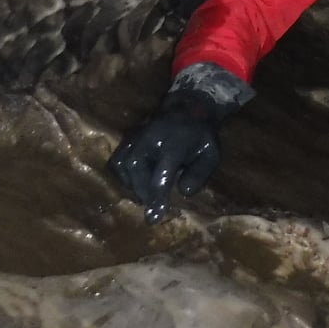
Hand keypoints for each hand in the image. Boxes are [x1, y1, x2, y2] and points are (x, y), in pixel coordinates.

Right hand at [108, 64, 249, 222]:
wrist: (187, 109)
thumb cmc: (200, 137)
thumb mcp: (211, 154)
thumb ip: (199, 174)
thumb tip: (183, 192)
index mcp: (174, 142)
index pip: (161, 175)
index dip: (157, 198)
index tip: (154, 218)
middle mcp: (150, 139)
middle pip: (137, 171)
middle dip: (143, 193)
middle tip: (153, 208)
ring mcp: (135, 137)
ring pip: (124, 167)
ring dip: (133, 186)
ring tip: (148, 196)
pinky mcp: (126, 140)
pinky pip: (117, 162)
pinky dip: (124, 176)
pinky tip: (137, 183)